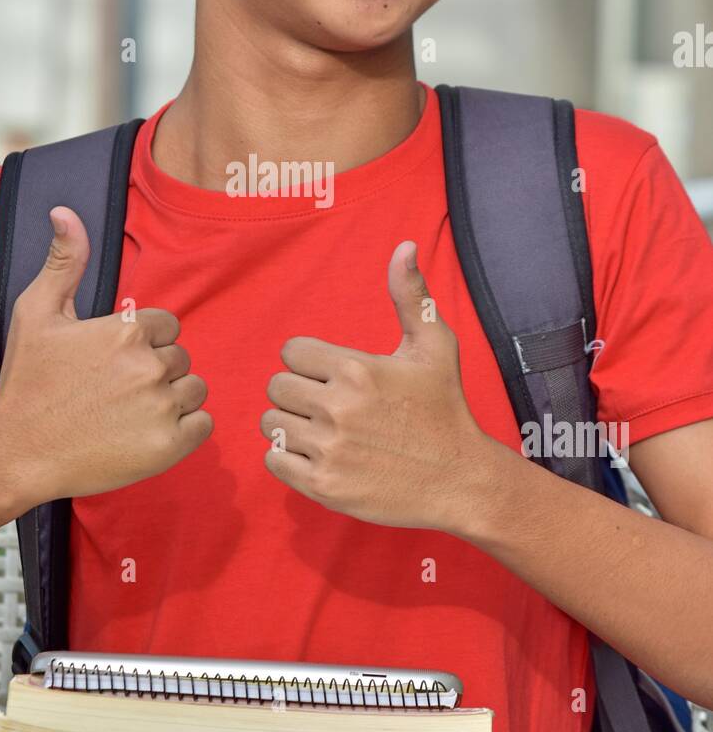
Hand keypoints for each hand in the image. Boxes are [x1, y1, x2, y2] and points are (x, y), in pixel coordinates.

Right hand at [0, 206, 212, 506]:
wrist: (14, 453)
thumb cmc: (27, 381)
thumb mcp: (36, 312)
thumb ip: (63, 261)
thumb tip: (65, 211)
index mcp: (127, 329)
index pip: (167, 326)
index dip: (144, 342)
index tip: (113, 362)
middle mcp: (150, 366)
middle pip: (180, 357)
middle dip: (156, 370)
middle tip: (117, 392)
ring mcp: (162, 408)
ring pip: (194, 390)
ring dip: (173, 399)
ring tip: (131, 413)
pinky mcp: (169, 446)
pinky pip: (202, 425)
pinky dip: (184, 430)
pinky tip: (148, 433)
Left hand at [260, 240, 485, 529]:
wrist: (460, 479)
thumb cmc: (444, 408)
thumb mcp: (434, 346)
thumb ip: (410, 295)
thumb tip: (403, 246)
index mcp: (356, 369)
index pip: (291, 352)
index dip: (309, 362)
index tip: (332, 375)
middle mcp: (337, 408)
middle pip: (277, 386)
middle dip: (299, 392)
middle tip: (328, 404)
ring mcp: (328, 449)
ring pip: (271, 422)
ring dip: (290, 424)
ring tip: (322, 429)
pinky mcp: (322, 486)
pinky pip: (274, 459)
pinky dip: (288, 457)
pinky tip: (318, 454)